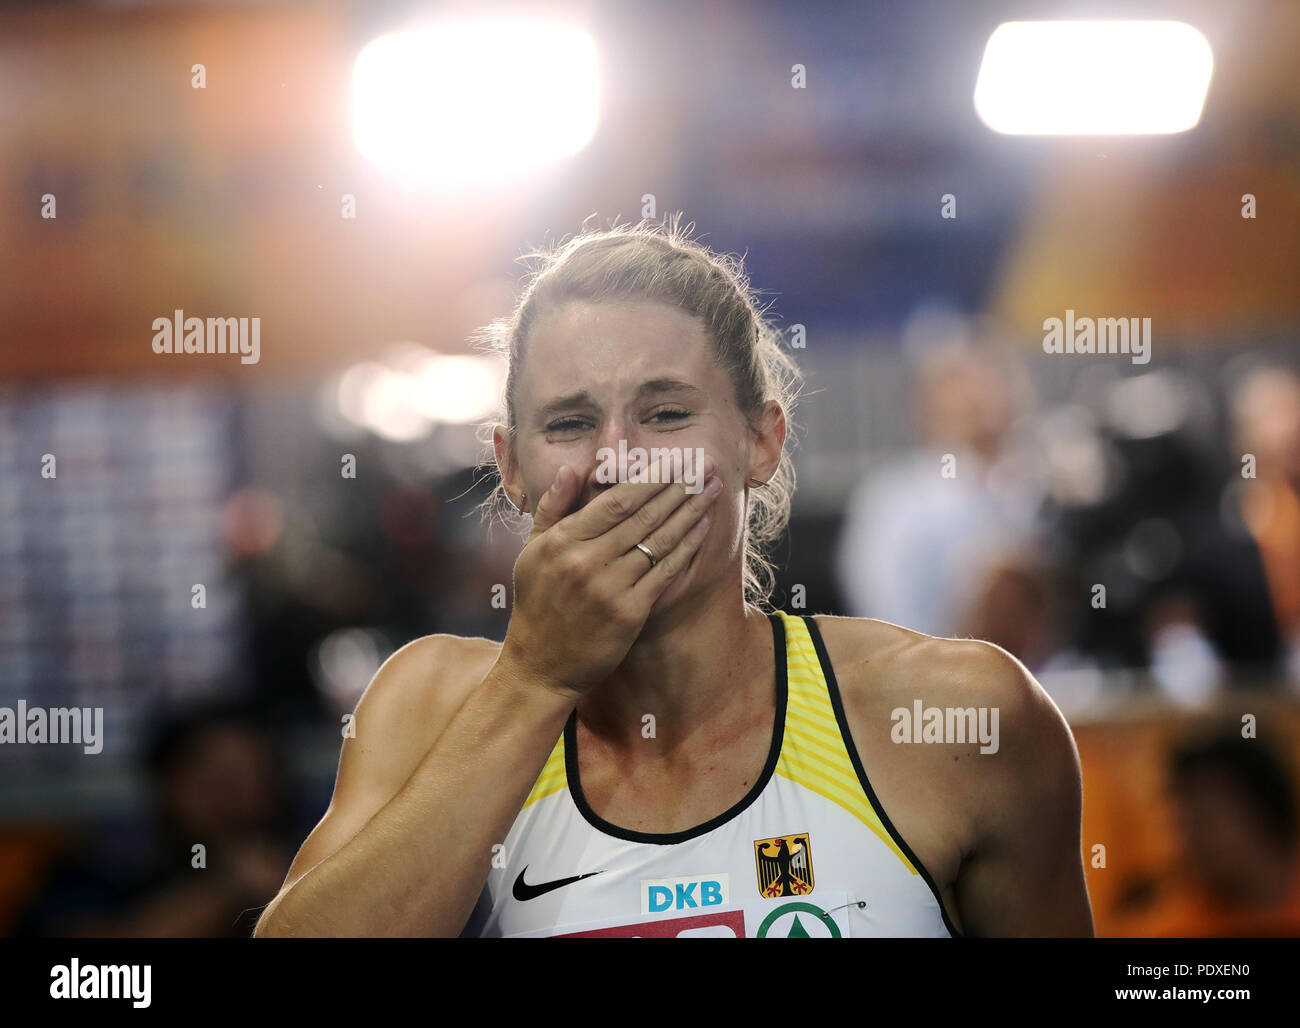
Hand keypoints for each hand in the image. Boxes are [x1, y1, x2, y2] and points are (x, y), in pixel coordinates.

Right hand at [500, 457, 722, 698]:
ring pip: (659, 541)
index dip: (649, 478)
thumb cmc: (537, 603)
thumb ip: (552, 507)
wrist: (541, 664)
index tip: (674, 460)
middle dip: (678, 487)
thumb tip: (570, 470)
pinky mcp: (629, 613)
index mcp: (563, 541)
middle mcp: (587, 561)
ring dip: (689, 512)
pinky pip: (665, 572)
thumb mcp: (532, 550)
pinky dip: (686, 547)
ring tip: (710, 490)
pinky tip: (701, 528)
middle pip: (643, 516)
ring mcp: (610, 588)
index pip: (615, 500)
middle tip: (703, 466)